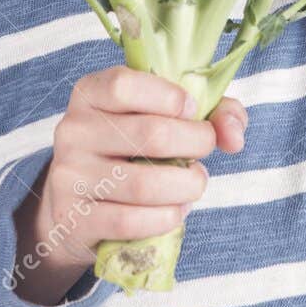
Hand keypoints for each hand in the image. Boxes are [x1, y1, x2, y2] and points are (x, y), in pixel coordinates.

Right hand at [12, 66, 247, 305]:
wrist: (75, 205)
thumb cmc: (129, 149)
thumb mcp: (158, 116)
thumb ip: (209, 111)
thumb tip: (234, 135)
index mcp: (90, 94)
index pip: (125, 86)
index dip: (171, 97)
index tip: (192, 111)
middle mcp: (73, 130)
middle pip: (151, 134)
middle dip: (196, 143)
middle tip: (204, 150)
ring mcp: (70, 176)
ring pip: (144, 184)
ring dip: (187, 186)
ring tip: (194, 182)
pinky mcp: (75, 218)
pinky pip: (131, 220)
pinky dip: (166, 217)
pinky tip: (175, 210)